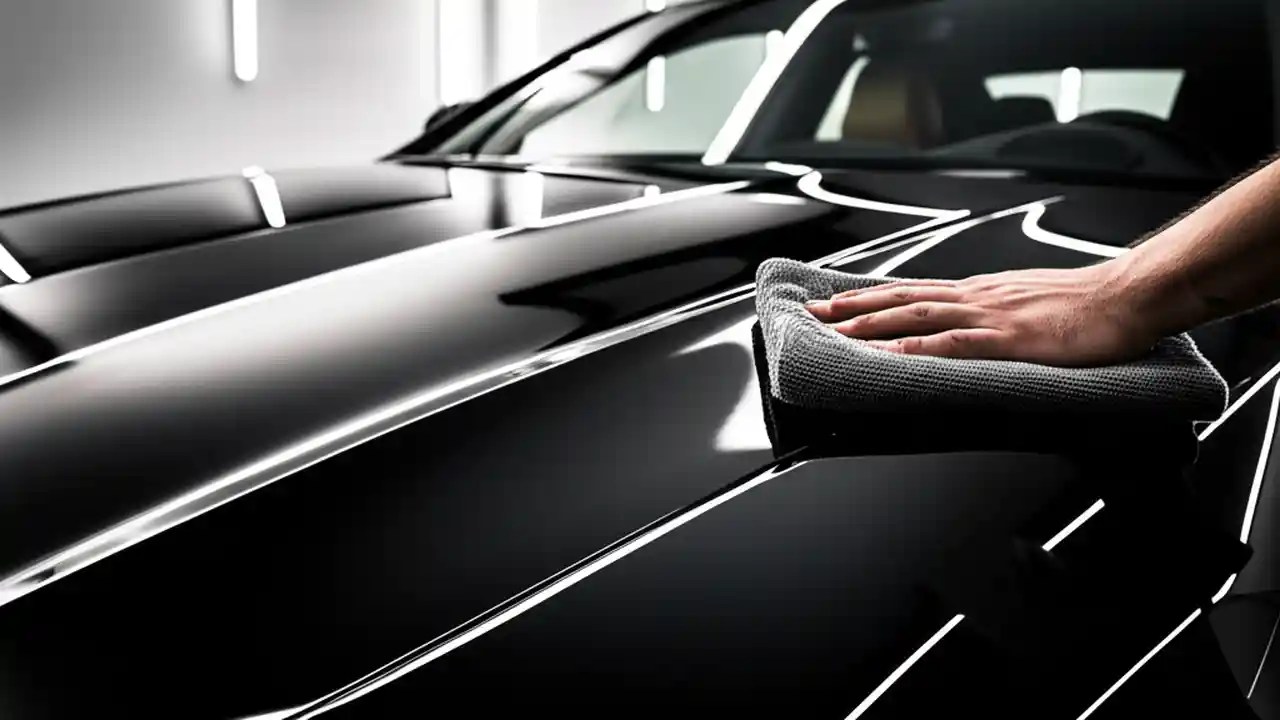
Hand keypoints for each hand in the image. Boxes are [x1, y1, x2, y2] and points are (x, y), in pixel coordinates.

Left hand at [805, 264, 1162, 366]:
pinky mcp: (1012, 338)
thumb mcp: (1025, 304)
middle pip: (902, 299)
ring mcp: (991, 316)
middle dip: (853, 308)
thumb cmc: (1084, 305)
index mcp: (979, 292)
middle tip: (814, 314)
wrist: (1127, 297)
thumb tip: (960, 327)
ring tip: (837, 331)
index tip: (833, 302)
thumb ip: (990, 315)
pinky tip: (895, 351)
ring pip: (918, 315)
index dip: (868, 298)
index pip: (911, 292)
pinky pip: (958, 342)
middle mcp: (976, 297)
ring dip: (873, 324)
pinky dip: (921, 346)